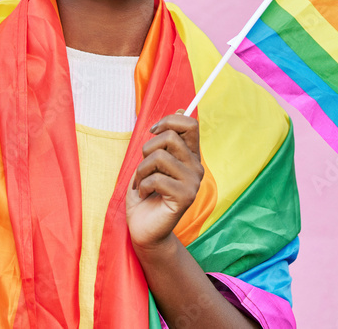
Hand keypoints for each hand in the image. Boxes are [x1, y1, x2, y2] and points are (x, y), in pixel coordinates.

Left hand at [126, 109, 203, 252]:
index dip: (169, 121)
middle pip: (170, 137)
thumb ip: (165, 139)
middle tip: (144, 168)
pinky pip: (156, 179)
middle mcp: (196, 167)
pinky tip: (144, 195)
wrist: (144, 229)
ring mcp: (193, 183)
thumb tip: (181, 109)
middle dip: (147, 149)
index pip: (190, 124)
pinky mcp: (185, 197)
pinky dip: (142, 186)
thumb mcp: (152, 161)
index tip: (153, 132)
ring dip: (141, 170)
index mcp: (190, 156)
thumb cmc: (145, 194)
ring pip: (159, 157)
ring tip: (141, 183)